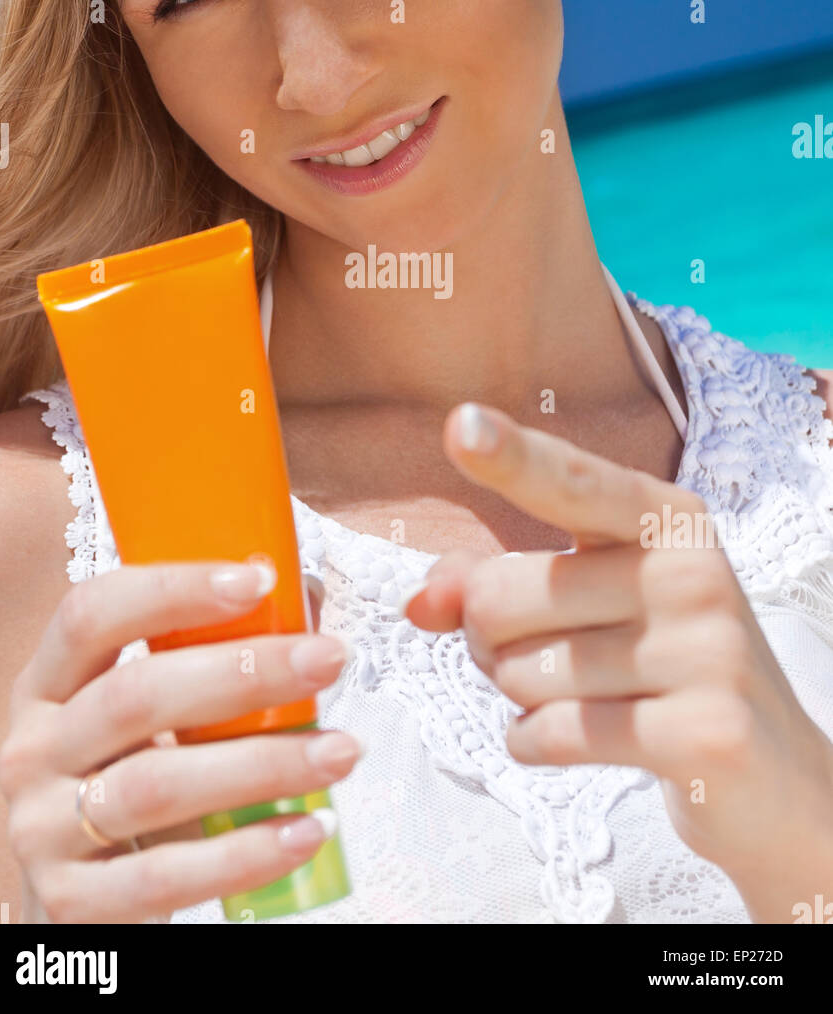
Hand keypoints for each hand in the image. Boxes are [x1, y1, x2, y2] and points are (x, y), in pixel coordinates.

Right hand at [0, 561, 359, 922]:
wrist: (85, 904)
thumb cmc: (131, 784)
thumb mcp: (151, 720)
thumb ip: (215, 656)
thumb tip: (300, 597)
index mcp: (47, 684)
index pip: (92, 614)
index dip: (172, 589)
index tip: (259, 579)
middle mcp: (32, 750)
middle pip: (135, 695)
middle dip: (244, 672)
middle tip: (329, 660)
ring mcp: (42, 830)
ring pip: (157, 785)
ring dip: (263, 764)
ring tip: (341, 751)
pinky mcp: (72, 903)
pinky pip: (168, 875)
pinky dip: (247, 853)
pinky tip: (308, 830)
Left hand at [402, 403, 832, 920]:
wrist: (774, 773)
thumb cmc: (658, 664)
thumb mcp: (589, 601)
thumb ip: (494, 582)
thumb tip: (419, 602)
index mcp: (664, 518)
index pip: (570, 483)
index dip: (512, 456)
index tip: (461, 422)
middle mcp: (690, 571)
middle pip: (499, 598)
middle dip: (489, 640)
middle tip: (547, 654)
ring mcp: (706, 651)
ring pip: (519, 674)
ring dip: (523, 697)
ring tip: (587, 696)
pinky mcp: (703, 733)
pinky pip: (553, 733)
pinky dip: (535, 743)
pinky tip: (576, 739)